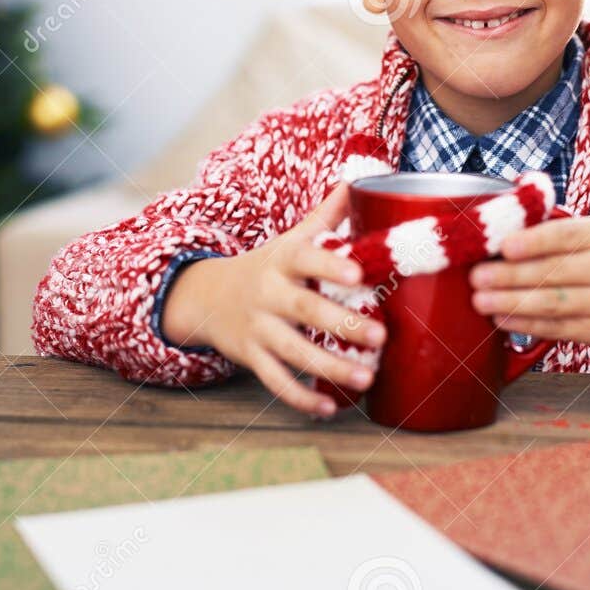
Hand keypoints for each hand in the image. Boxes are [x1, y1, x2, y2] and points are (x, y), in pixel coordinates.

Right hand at [161, 182, 385, 417]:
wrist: (207, 295)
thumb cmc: (266, 266)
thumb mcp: (290, 239)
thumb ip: (326, 216)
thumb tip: (360, 180)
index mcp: (282, 260)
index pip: (307, 258)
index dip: (331, 266)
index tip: (360, 275)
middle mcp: (268, 293)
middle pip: (305, 309)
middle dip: (343, 324)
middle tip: (381, 337)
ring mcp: (258, 327)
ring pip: (293, 351)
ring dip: (330, 368)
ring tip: (366, 379)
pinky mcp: (252, 356)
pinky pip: (276, 381)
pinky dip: (301, 398)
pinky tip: (330, 409)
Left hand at [468, 216, 589, 352]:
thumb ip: (561, 232)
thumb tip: (504, 231)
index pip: (565, 236)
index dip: (532, 242)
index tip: (503, 246)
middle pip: (552, 273)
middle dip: (508, 277)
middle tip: (475, 278)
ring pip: (552, 305)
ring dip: (511, 304)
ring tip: (480, 301)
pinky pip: (559, 329)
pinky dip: (528, 326)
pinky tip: (503, 320)